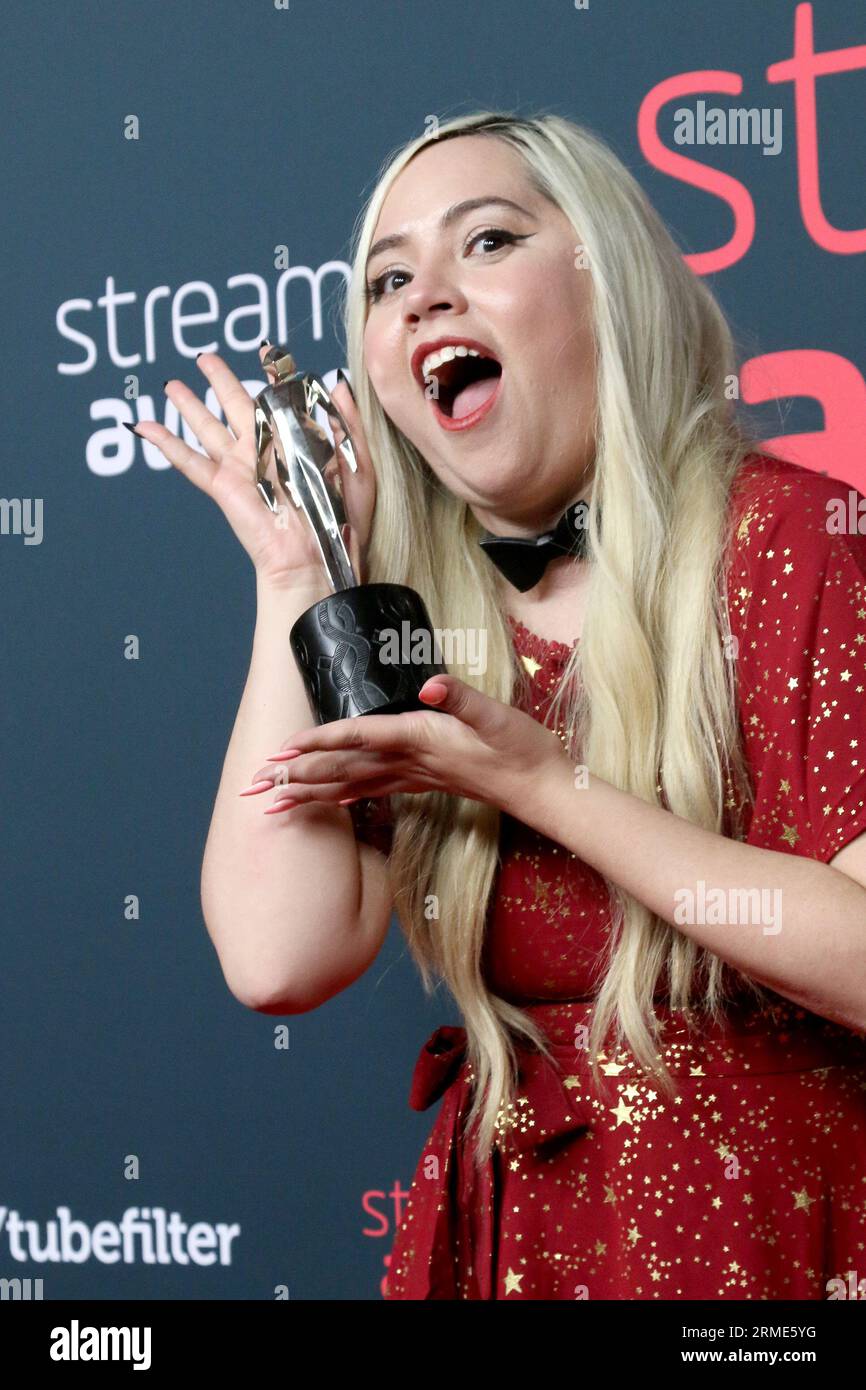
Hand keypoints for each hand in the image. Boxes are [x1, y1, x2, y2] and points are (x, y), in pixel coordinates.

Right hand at [133, 348, 376, 590]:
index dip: (273, 372)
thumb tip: (336, 382)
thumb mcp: (358, 461)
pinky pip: (189, 461)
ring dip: (189, 405)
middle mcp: (264, 448)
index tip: (267, 349)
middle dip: (220, 379)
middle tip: (205, 357)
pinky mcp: (223, 485)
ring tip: (172, 386)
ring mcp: (240, 466)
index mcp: (296, 439)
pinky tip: (145, 427)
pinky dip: (165, 443)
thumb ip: (348, 421)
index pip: (280, 398)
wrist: (319, 553)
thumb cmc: (344, 516)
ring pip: (207, 426)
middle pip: (235, 404)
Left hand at [238, 673, 569, 814]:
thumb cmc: (522, 750)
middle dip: (297, 776)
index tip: (282, 748)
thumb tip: (433, 685)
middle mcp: (409, 761)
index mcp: (419, 739)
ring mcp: (414, 775)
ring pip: (350, 785)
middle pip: (342, 768)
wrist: (542, 788)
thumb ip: (463, 699)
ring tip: (274, 801)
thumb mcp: (498, 717)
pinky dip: (342, 795)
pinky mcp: (422, 781)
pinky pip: (371, 790)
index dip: (318, 740)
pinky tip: (327, 802)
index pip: (357, 737)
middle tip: (255, 787)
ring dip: (310, 791)